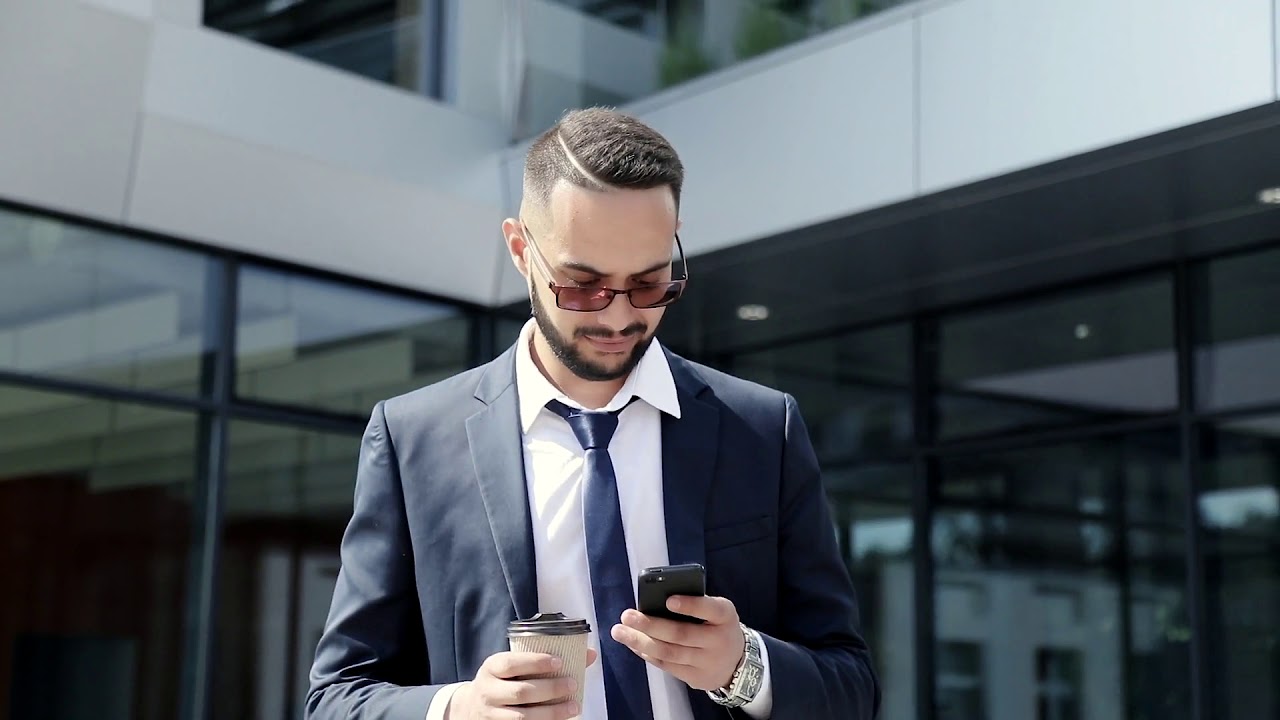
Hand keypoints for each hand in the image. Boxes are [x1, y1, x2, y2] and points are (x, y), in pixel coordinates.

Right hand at [446, 649, 597, 719]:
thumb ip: (544, 660)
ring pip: (523, 717)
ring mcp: (491, 714)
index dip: (535, 662)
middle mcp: (488, 691)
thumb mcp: (513, 667)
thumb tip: (589, 654)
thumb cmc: (501, 682)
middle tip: (572, 684)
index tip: (559, 661)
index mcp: (492, 668)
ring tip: (573, 706)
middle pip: (521, 692)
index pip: (512, 663)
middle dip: (550, 689)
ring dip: (551, 713)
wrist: (471, 708)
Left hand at [612, 595, 744, 691]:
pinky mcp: (695, 678)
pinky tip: (633, 644)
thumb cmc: (718, 627)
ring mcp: (706, 662)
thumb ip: (696, 604)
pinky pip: (667, 666)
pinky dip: (647, 654)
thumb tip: (654, 600)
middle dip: (650, 625)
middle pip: (681, 634)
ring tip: (620, 632)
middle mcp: (718, 640)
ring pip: (669, 653)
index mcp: (725, 616)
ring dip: (641, 642)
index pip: (709, 609)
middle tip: (627, 616)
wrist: (737, 663)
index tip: (668, 600)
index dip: (690, 605)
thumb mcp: (717, 611)